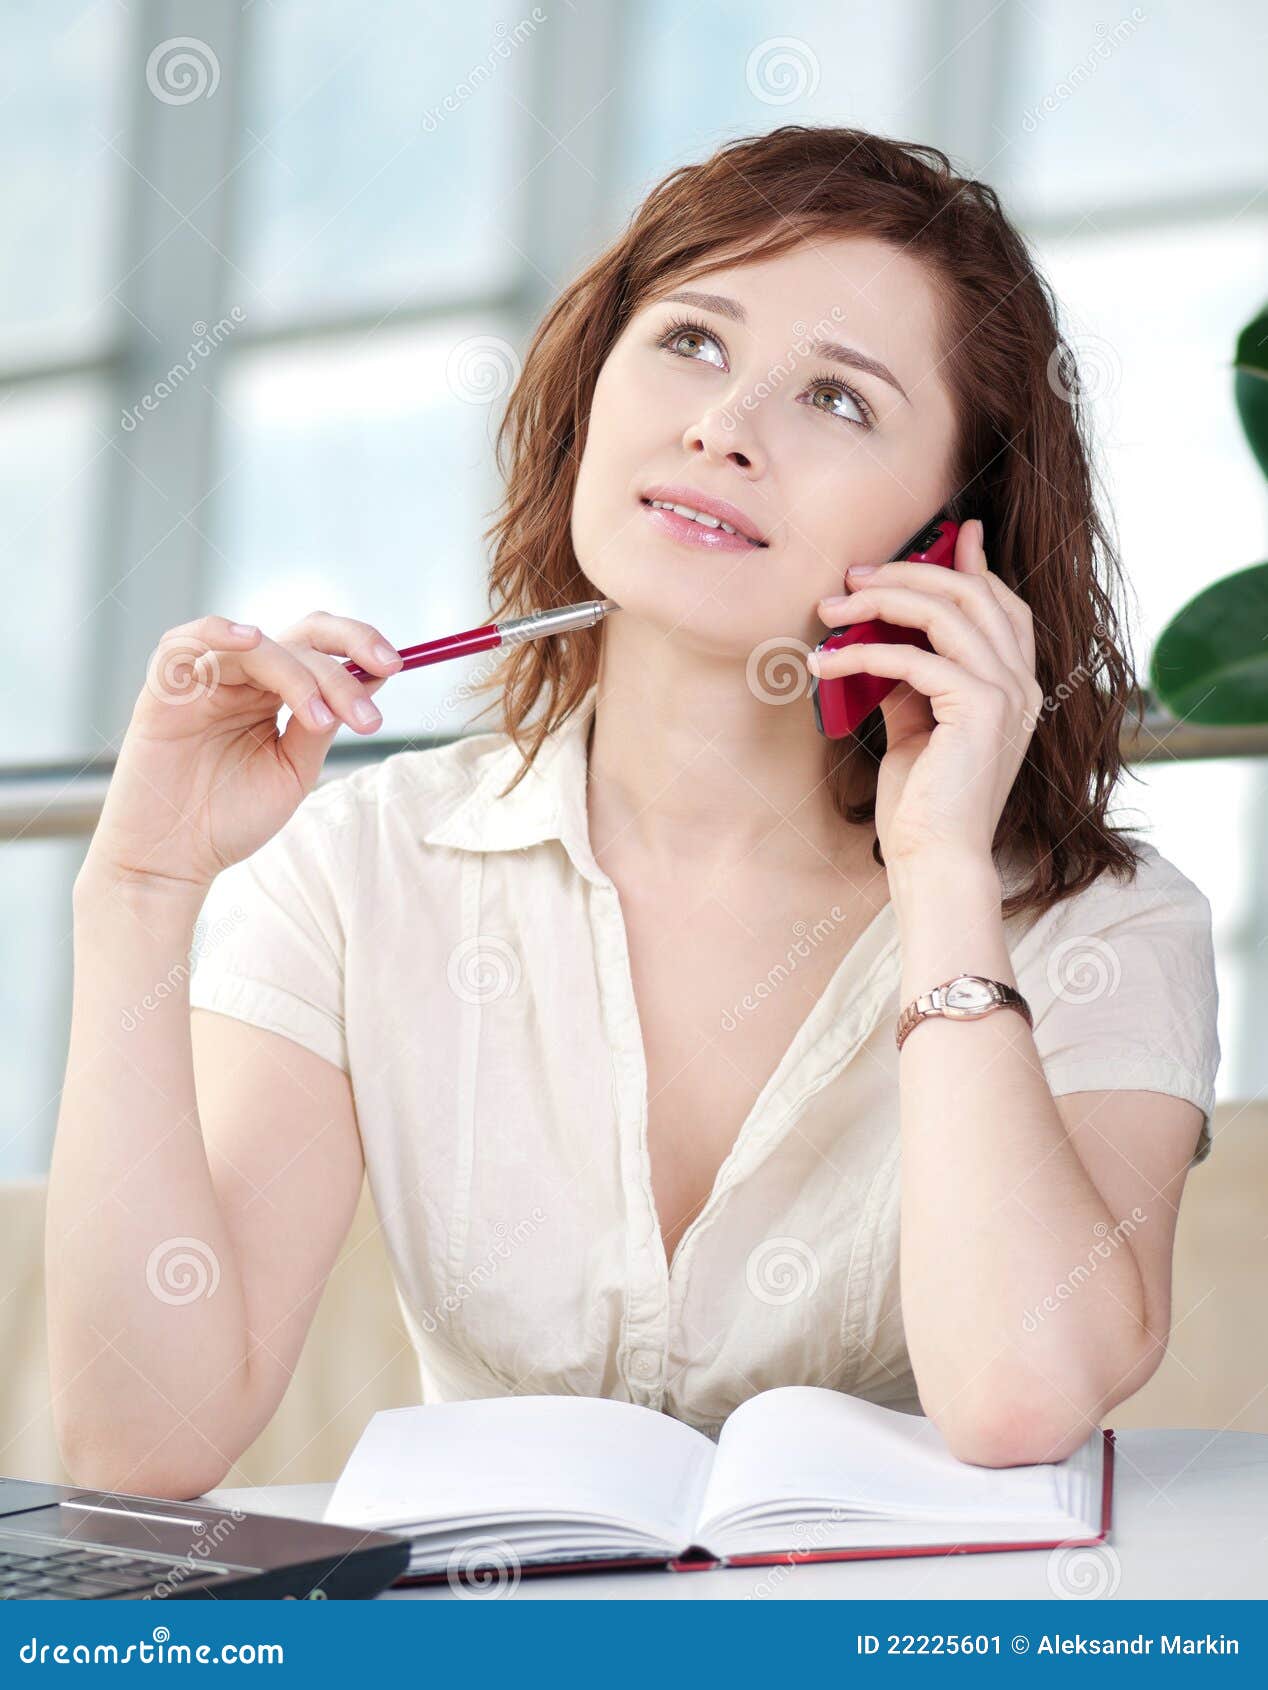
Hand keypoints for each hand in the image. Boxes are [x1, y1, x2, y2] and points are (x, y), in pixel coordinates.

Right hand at [82, 611, 404, 895]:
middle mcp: (242, 681)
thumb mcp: (293, 772)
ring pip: (258, 645)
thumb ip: (320, 727)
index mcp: (274, 696)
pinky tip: (252, 639)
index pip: (322, 651)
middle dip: (347, 647)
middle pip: (299, 636)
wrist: (172, 862)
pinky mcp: (162, 693)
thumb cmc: (228, 820)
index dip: (359, 647)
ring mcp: (202, 682)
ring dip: (298, 671)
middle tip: (384, 672)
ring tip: (320, 716)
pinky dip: (217, 631)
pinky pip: (183, 643)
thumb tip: (366, 681)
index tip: (396, 664)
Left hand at [810, 520, 1043, 865]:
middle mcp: (1022, 683)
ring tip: (831, 608)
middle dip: (909, 572)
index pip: (1002, 603)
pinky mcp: (980, 711)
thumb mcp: (916, 727)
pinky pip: (916, 658)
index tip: (944, 533)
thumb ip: (912, 682)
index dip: (974, 564)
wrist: (935, 860)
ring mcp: (1008, 694)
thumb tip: (880, 642)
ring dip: (881, 600)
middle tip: (853, 575)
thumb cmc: (923, 804)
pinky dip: (867, 651)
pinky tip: (829, 661)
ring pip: (948, 612)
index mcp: (1015, 686)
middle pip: (974, 593)